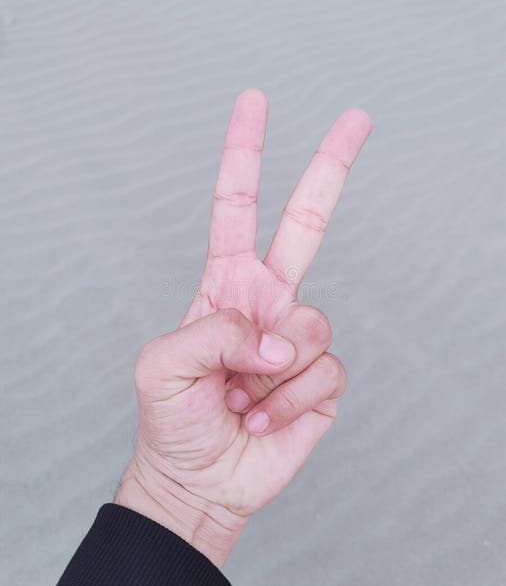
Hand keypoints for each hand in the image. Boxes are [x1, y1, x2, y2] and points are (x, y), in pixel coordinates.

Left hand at [115, 90, 371, 566]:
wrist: (199, 481)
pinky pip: (323, 371)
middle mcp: (268, 302)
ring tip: (241, 396)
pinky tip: (263, 417)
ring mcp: (297, 340)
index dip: (245, 155)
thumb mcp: (162, 366)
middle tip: (358, 117)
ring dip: (270, 371)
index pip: (237, 208)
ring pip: (312, 324)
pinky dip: (287, 403)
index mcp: (226, 285)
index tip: (255, 104)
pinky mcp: (321, 380)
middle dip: (331, 168)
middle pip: (308, 224)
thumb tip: (275, 335)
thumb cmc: (172, 421)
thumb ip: (213, 331)